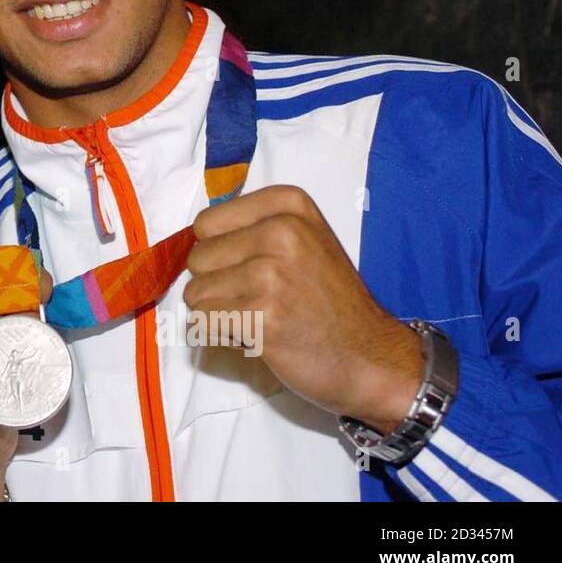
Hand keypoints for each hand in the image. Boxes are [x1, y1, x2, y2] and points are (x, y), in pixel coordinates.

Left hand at [184, 185, 423, 432]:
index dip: (219, 252)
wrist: (371, 357)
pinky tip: (255, 335)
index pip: (207, 223)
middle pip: (197, 257)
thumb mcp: (305, 240)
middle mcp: (281, 230)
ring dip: (218, 312)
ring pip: (195, 292)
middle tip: (258, 300)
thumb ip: (252, 229)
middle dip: (217, 284)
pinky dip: (219, 335)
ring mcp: (271, 273)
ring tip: (258, 317)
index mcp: (289, 205)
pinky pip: (202, 322)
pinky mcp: (262, 315)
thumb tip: (190, 240)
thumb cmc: (329, 301)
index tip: (252, 268)